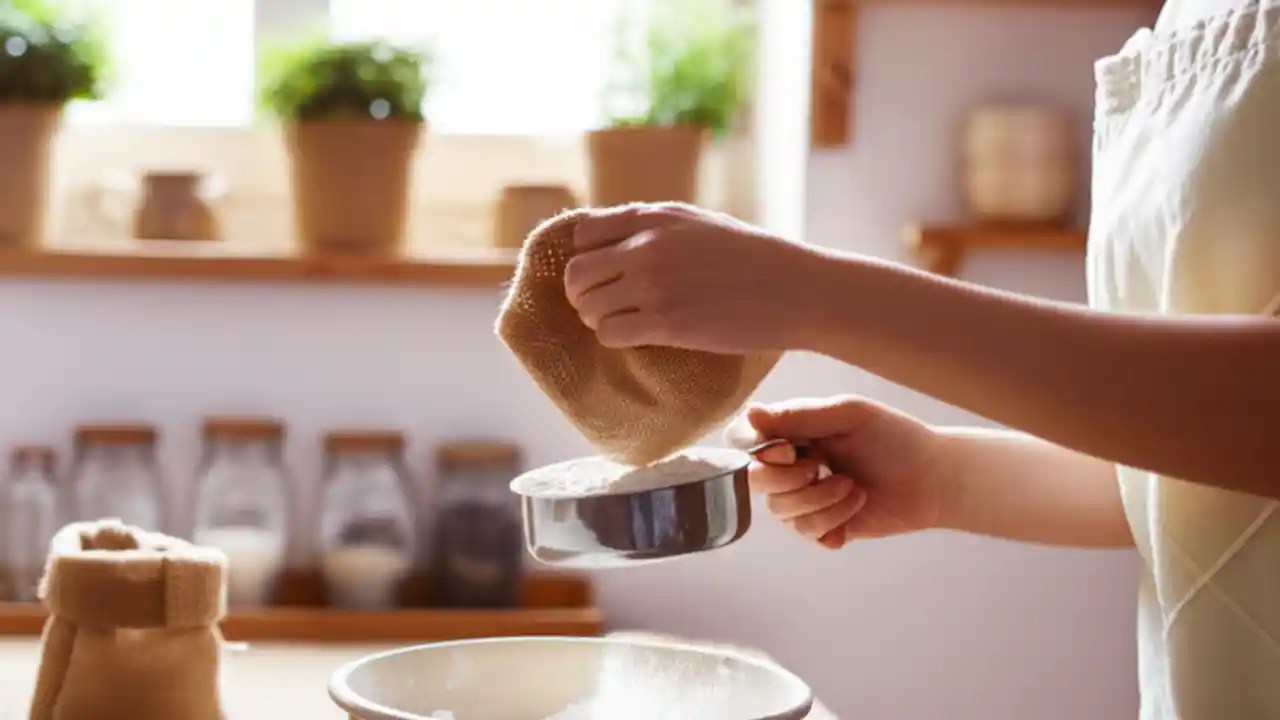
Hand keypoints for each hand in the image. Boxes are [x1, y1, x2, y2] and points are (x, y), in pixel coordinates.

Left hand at [564, 203, 830, 352]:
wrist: (797, 290)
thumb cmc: (756, 259)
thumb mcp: (702, 223)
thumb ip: (658, 227)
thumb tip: (619, 241)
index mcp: (655, 217)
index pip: (584, 233)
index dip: (588, 257)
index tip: (605, 274)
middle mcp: (647, 246)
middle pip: (576, 274)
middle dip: (584, 294)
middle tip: (606, 307)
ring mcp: (653, 285)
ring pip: (588, 307)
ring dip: (600, 320)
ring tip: (625, 324)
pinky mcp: (666, 323)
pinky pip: (610, 334)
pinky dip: (617, 340)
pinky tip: (641, 338)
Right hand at [737, 396, 946, 549]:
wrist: (933, 477)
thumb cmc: (894, 436)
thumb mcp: (848, 414)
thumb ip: (799, 415)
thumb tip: (750, 413)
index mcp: (792, 432)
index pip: (745, 441)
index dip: (759, 452)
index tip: (793, 449)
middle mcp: (791, 466)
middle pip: (757, 482)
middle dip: (792, 480)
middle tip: (826, 467)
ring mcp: (805, 499)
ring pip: (783, 512)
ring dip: (822, 500)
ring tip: (854, 487)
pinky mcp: (824, 527)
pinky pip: (808, 532)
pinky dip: (835, 520)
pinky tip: (856, 505)